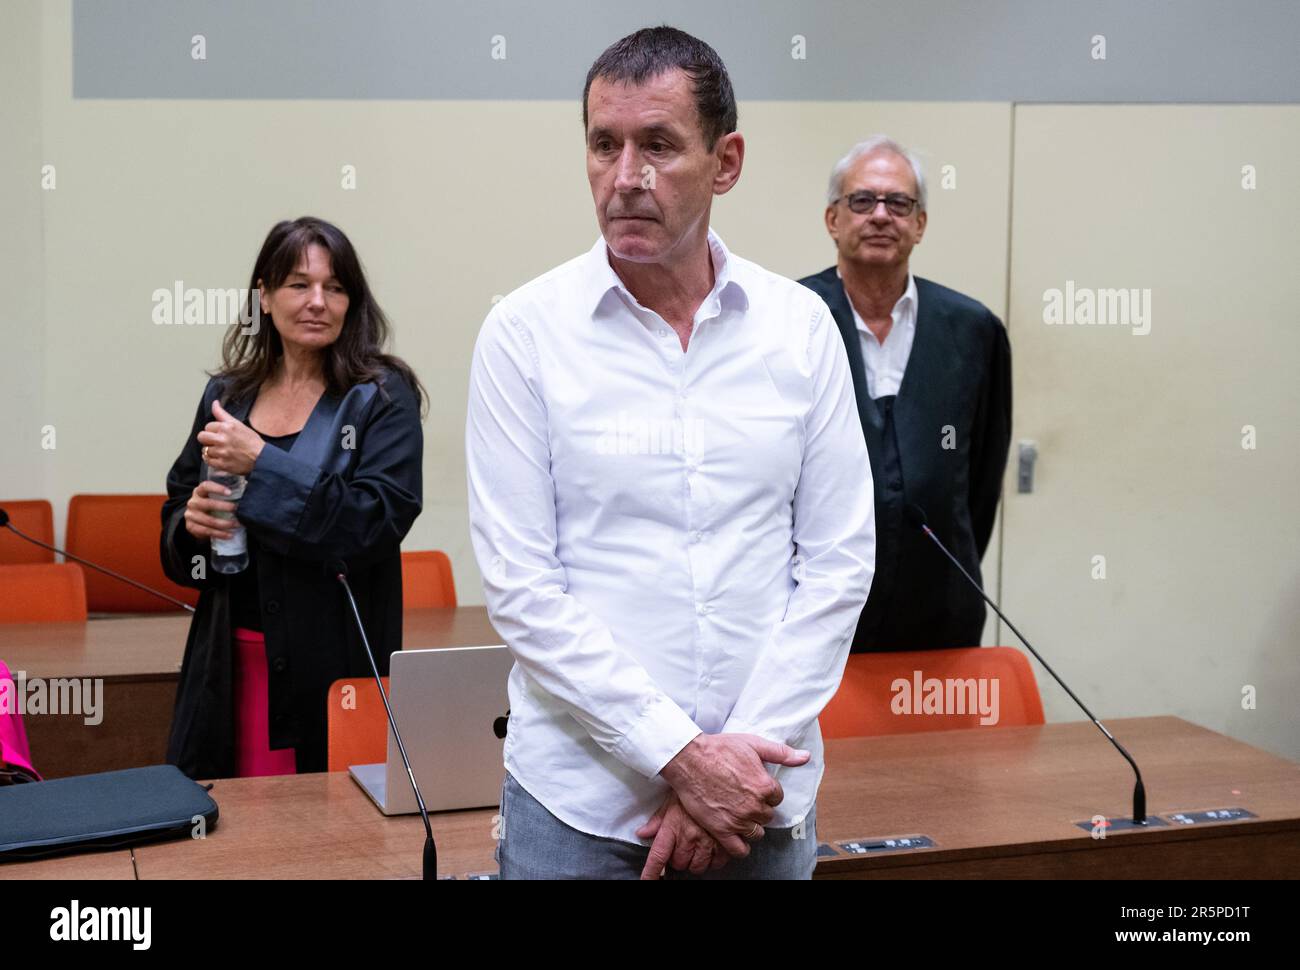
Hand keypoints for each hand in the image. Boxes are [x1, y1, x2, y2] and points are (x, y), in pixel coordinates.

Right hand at [183, 479, 237, 542]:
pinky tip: (230, 535)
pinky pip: (206, 531)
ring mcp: (190, 515)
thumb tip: (248, 484)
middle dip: (224, 507)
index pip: (206, 486)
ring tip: (237, 524)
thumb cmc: (213, 505)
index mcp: (199, 491)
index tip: (230, 492)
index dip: (217, 488)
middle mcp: (193, 502)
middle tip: (236, 509)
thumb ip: (229, 491)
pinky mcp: (191, 527)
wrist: (198, 520)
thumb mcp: (217, 496)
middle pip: (207, 504)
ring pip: (208, 520)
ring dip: (225, 524)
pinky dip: (220, 534)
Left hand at [196, 399, 264, 475]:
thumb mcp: (238, 424)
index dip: (213, 430)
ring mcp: (221, 452)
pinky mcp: (222, 464)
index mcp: (227, 427)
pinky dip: (211, 459)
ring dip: (211, 450)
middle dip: (207, 439)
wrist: (262, 458)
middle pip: (201, 437)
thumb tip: (214, 403)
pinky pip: (207, 460)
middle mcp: (222, 439)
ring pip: (204, 449)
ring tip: (221, 450)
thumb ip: (222, 414)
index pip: (208, 426)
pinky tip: (219, 457)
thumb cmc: (252, 442)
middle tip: (216, 442)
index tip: (220, 434)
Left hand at [635, 790, 728, 878]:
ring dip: (696, 860)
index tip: (648, 882)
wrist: (717, 777)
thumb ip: (657, 820)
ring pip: (697, 866)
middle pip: (679, 864)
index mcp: (673, 827)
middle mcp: (689, 837)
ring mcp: (708, 841)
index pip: (658, 857)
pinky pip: (717, 863)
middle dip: (679, 858)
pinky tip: (713, 846)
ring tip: (698, 844)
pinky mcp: (725, 843)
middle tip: (684, 843)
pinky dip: (714, 859)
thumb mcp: (671, 801)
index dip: (651, 873)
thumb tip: (642, 833)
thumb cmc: (693, 788)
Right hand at [659, 733, 809, 858]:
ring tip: (740, 815)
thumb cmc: (719, 748)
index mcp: (764, 786)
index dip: (766, 792)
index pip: (777, 798)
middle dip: (759, 808)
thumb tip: (805, 757)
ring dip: (751, 825)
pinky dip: (741, 847)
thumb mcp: (753, 744)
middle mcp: (754, 805)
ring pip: (756, 832)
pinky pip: (739, 849)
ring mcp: (738, 820)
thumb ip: (781, 753)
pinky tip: (738, 838)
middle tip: (744, 799)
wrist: (690, 759)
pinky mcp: (721, 829)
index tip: (754, 787)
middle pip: (767, 816)